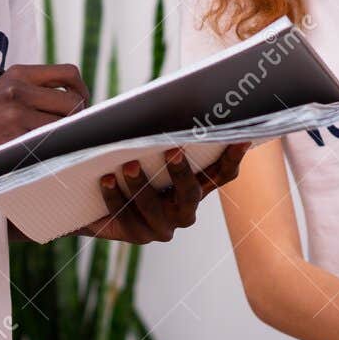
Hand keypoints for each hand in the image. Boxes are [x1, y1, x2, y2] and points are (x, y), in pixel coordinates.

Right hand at [0, 63, 88, 189]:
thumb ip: (32, 93)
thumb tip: (76, 105)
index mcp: (17, 75)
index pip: (69, 74)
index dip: (82, 91)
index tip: (81, 107)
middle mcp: (17, 90)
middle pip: (73, 102)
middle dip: (78, 121)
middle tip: (71, 135)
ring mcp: (14, 116)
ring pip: (64, 126)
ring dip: (66, 140)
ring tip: (58, 149)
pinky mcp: (11, 141)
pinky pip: (49, 146)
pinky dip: (54, 153)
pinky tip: (47, 159)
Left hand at [75, 144, 250, 243]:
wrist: (99, 202)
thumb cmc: (132, 166)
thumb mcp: (149, 151)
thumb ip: (163, 137)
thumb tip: (173, 103)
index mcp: (196, 188)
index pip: (222, 175)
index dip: (232, 158)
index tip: (239, 137)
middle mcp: (185, 211)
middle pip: (191, 194)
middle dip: (181, 172)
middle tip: (171, 150)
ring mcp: (163, 227)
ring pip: (155, 209)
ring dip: (141, 186)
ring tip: (127, 165)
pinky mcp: (138, 236)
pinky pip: (127, 218)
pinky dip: (116, 197)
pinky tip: (106, 180)